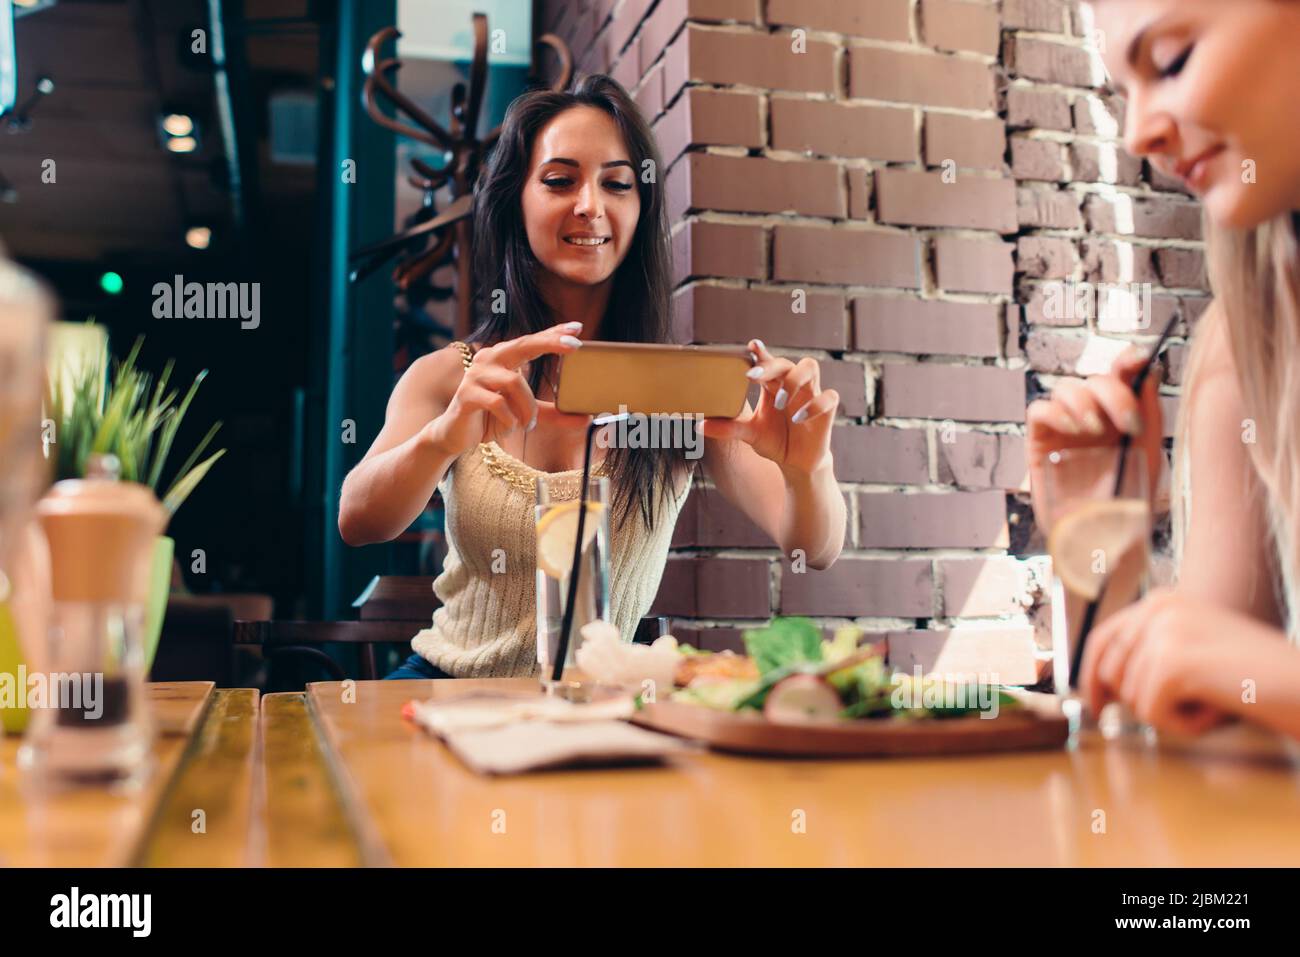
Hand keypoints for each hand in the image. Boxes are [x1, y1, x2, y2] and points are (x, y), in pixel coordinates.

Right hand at [428, 322, 590, 456]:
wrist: (455, 435)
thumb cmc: (491, 418)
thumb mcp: (526, 414)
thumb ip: (552, 413)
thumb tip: (585, 418)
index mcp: (503, 359)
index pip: (531, 341)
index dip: (553, 333)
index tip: (577, 328)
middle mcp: (489, 359)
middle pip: (523, 345)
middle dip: (549, 342)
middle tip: (574, 346)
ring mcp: (476, 375)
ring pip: (515, 382)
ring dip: (528, 408)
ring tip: (527, 425)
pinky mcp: (467, 394)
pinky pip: (498, 403)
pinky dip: (510, 419)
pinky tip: (509, 427)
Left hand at [700, 339, 837, 474]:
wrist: (797, 464)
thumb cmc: (774, 441)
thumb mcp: (749, 435)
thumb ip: (728, 428)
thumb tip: (699, 426)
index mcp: (773, 386)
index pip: (768, 362)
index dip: (761, 352)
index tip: (751, 345)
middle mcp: (792, 386)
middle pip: (786, 362)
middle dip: (770, 366)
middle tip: (752, 376)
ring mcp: (810, 395)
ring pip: (810, 367)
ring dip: (794, 380)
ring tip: (779, 400)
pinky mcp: (827, 411)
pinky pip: (828, 397)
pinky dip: (814, 405)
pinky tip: (798, 418)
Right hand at [1026, 346, 1163, 525]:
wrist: (1103, 537)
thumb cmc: (1128, 500)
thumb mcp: (1148, 451)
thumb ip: (1149, 410)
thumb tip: (1149, 369)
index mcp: (1120, 414)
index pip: (1120, 374)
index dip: (1126, 360)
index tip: (1138, 359)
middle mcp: (1092, 416)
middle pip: (1094, 379)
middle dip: (1112, 393)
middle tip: (1126, 423)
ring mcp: (1064, 428)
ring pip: (1065, 387)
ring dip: (1083, 401)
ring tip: (1094, 430)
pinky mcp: (1039, 442)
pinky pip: (1039, 410)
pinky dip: (1056, 412)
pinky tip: (1073, 430)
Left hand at [1079, 588, 1252, 735]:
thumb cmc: (1258, 679)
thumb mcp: (1197, 655)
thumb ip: (1150, 660)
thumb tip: (1099, 690)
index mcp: (1162, 601)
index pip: (1102, 639)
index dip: (1091, 676)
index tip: (1095, 706)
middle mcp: (1158, 608)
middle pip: (1109, 671)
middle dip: (1140, 702)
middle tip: (1190, 710)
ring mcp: (1164, 631)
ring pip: (1131, 697)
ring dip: (1171, 714)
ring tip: (1216, 701)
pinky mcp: (1172, 661)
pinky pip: (1151, 712)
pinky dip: (1184, 725)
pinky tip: (1218, 709)